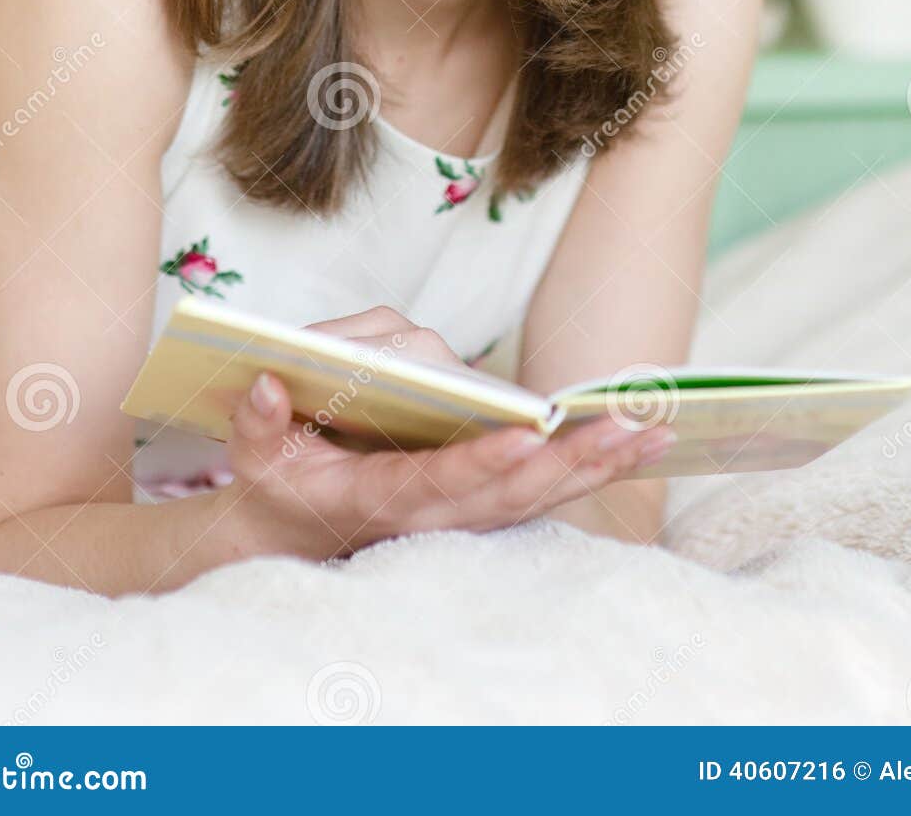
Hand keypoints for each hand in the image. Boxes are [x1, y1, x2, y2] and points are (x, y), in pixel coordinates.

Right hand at [220, 306, 676, 559]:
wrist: (296, 527)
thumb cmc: (280, 478)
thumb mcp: (254, 453)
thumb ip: (256, 422)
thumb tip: (267, 383)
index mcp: (379, 498)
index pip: (438, 482)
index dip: (485, 462)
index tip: (530, 436)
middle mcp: (433, 514)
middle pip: (511, 493)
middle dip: (572, 461)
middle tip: (630, 426)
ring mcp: (465, 513)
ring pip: (541, 495)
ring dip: (599, 466)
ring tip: (656, 429)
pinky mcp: (487, 502)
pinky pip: (547, 489)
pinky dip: (594, 467)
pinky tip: (643, 440)